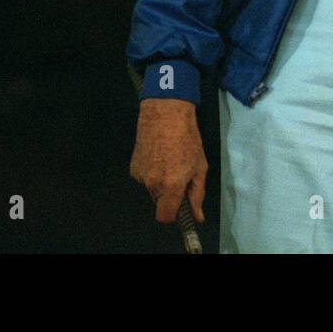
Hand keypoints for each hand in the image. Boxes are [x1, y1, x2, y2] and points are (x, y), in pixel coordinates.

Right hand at [130, 98, 207, 224]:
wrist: (165, 113)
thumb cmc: (188, 139)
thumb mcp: (200, 167)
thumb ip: (197, 195)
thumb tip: (197, 217)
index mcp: (171, 186)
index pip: (165, 217)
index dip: (173, 215)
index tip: (181, 205)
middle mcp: (153, 185)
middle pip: (160, 203)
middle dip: (169, 195)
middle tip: (180, 175)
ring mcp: (140, 176)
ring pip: (152, 189)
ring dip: (160, 182)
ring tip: (169, 160)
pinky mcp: (133, 167)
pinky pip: (145, 178)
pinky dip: (152, 172)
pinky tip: (159, 155)